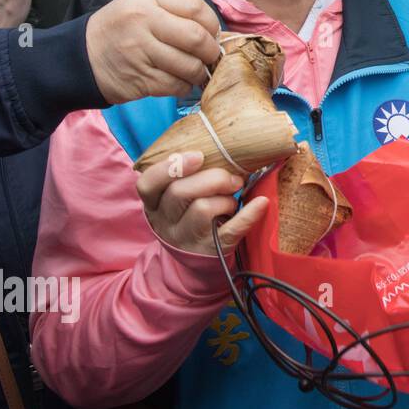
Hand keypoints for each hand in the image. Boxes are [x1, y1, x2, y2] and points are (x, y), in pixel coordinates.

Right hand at [85, 0, 220, 103]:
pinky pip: (177, 85)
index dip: (212, 23)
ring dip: (199, 72)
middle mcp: (143, 21)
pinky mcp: (140, 78)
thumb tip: (214, 31)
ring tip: (194, 71)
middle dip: (210, 51)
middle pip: (197, 38)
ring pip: (190, 65)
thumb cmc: (120, 30)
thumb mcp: (141, 5)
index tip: (212, 34)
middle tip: (209, 56)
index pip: (196, 7)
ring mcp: (140, 51)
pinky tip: (178, 82)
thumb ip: (175, 10)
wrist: (80, 57)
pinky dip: (184, 87)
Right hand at [136, 150, 267, 255]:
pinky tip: (261, 203)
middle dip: (212, 178)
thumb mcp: (176, 201)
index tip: (198, 156)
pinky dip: (249, 214)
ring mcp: (188, 238)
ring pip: (203, 209)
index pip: (147, 184)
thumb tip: (214, 147)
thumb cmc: (189, 217)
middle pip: (179, 193)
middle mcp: (166, 222)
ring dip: (226, 198)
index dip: (169, 167)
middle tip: (233, 179)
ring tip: (233, 200)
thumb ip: (185, 177)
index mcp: (155, 205)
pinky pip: (232, 230)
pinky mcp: (213, 249)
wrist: (196, 262)